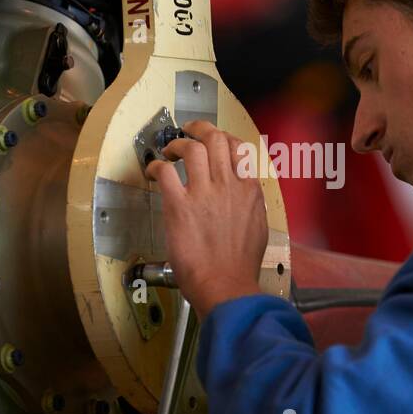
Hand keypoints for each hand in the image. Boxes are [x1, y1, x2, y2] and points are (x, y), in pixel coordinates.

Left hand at [144, 119, 267, 320]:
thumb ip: (250, 205)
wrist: (226, 285)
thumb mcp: (258, 227)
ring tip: (170, 151)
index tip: (215, 140)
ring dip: (177, 145)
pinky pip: (165, 173)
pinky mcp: (179, 206)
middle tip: (189, 130)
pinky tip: (153, 171)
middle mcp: (228, 186)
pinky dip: (156, 166)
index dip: (224, 138)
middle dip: (200, 128)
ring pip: (192, 148)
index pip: (240, 148)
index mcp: (249, 190)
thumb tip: (242, 196)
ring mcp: (204, 194)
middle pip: (216, 139)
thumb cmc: (240, 266)